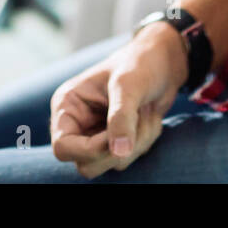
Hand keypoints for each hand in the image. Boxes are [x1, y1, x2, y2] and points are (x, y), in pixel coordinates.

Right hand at [49, 22, 187, 177]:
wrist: (164, 62)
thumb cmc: (140, 63)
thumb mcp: (128, 85)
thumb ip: (121, 117)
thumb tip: (119, 153)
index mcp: (68, 106)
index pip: (63, 147)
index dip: (89, 149)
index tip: (116, 137)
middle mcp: (78, 124)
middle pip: (87, 165)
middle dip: (118, 148)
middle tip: (138, 119)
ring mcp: (98, 135)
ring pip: (112, 163)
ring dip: (137, 141)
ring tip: (147, 112)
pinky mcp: (117, 141)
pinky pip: (128, 157)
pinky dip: (145, 141)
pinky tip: (150, 117)